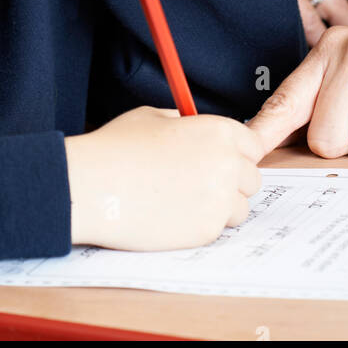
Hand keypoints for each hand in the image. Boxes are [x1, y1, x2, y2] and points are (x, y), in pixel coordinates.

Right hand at [64, 105, 261, 249]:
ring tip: (184, 200)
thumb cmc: (117, 148)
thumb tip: (195, 129)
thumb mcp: (154, 117)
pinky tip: (173, 214)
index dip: (236, 152)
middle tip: (200, 181)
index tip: (224, 159)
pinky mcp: (207, 230)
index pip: (253, 144)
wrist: (94, 186)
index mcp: (219, 131)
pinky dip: (201, 225)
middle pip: (251, 178)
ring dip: (220, 206)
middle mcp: (227, 164)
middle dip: (231, 181)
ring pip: (239, 208)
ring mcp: (219, 200)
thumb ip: (185, 123)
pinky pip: (218, 229)